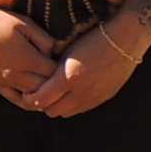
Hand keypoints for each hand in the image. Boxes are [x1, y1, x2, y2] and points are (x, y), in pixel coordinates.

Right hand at [0, 2, 57, 100]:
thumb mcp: (24, 23)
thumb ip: (44, 39)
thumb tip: (58, 51)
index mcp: (26, 59)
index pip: (53, 73)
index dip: (63, 70)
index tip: (66, 64)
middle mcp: (16, 75)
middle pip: (44, 88)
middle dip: (55, 84)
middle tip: (62, 77)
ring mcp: (4, 82)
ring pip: (31, 97)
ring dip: (43, 94)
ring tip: (51, 88)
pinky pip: (15, 99)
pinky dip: (28, 101)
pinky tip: (34, 97)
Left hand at [22, 20, 144, 116]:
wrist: (125, 39)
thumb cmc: (92, 39)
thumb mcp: (67, 51)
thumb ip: (51, 69)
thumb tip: (36, 80)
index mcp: (67, 77)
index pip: (40, 100)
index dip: (30, 98)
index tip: (26, 92)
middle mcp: (80, 92)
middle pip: (52, 110)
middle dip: (43, 104)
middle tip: (39, 92)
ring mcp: (94, 97)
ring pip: (67, 112)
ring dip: (58, 105)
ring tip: (55, 92)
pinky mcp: (104, 98)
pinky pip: (82, 108)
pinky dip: (73, 104)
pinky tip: (72, 91)